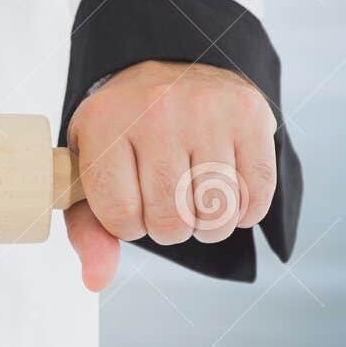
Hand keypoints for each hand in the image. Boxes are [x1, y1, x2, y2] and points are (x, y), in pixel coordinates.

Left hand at [63, 60, 277, 291]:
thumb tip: (96, 280)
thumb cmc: (125, 131)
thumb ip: (88, 228)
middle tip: (166, 207)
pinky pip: (257, 194)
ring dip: (208, 226)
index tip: (130, 205)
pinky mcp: (250, 114)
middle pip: (171, 220)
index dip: (128, 226)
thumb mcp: (91, 168)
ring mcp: (207, 109)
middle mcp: (156, 110)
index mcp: (104, 123)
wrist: (170, 66)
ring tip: (195, 204)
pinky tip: (227, 195)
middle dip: (169, 229)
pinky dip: (244, 212)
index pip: (121, 217)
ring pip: (217, 213)